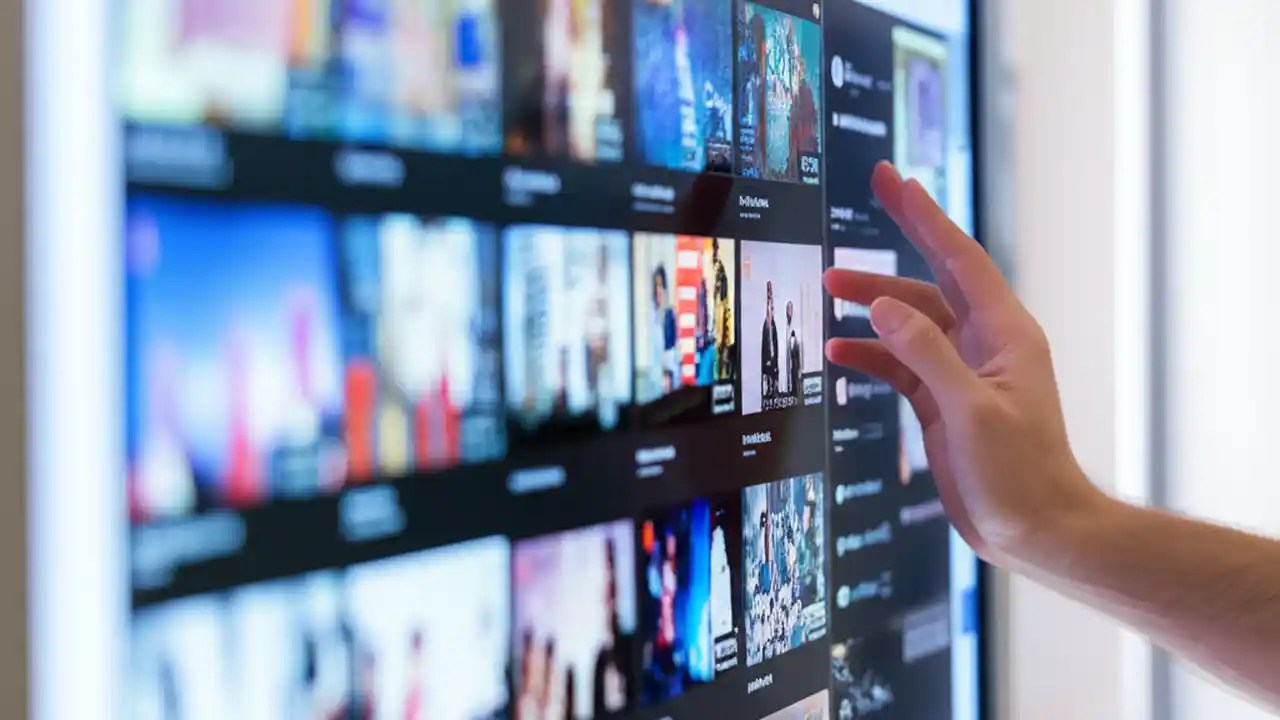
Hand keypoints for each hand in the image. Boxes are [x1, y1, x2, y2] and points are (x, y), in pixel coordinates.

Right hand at [825, 162, 1104, 567]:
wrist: (1036, 531)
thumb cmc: (1020, 474)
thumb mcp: (972, 410)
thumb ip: (926, 354)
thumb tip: (882, 305)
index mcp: (1004, 333)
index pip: (958, 258)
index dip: (923, 216)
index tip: (892, 179)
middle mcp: (984, 343)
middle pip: (929, 281)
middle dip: (890, 248)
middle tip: (862, 203)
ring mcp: (962, 372)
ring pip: (909, 322)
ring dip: (871, 306)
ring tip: (826, 289)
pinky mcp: (942, 401)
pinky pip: (900, 364)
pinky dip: (871, 353)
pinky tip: (839, 351)